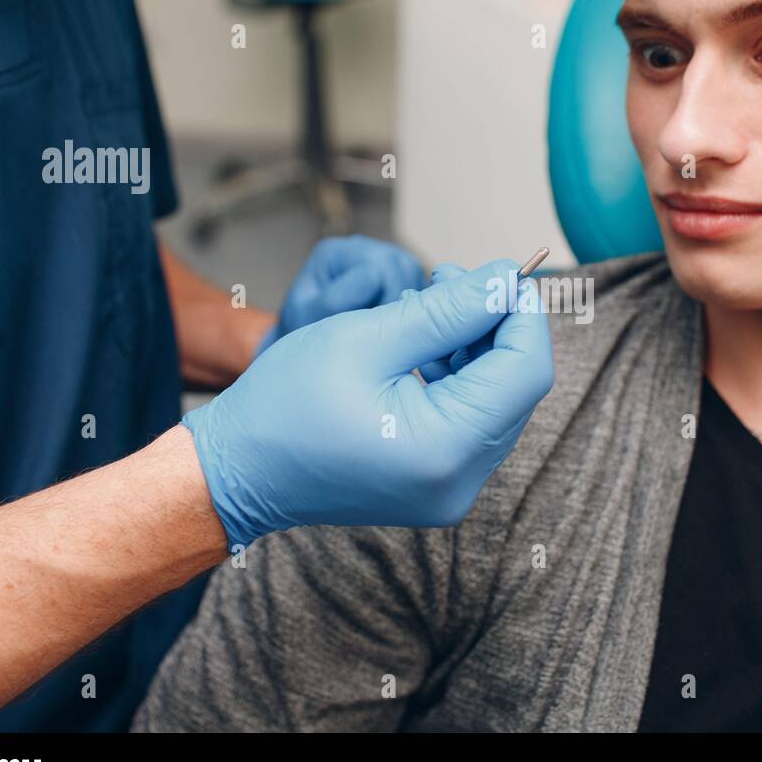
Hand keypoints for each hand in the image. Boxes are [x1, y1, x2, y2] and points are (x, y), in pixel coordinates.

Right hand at [184, 258, 553, 548]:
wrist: (235, 470)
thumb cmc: (284, 404)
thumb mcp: (369, 337)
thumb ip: (449, 309)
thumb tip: (506, 278)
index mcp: (446, 449)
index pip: (526, 371)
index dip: (522, 313)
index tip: (501, 271)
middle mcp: (460, 481)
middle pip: (514, 387)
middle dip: (493, 326)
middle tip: (451, 278)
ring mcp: (449, 490)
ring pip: (494, 402)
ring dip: (473, 347)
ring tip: (427, 304)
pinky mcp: (434, 485)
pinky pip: (469, 422)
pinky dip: (456, 377)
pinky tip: (422, 345)